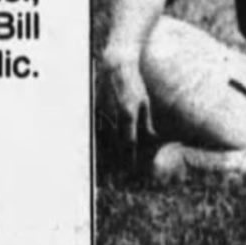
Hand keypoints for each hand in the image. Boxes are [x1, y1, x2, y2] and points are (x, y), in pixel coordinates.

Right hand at [100, 50, 155, 172]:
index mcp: (128, 113)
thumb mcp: (144, 101)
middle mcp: (113, 115)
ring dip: (106, 154)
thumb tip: (152, 137)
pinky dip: (99, 141)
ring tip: (108, 171)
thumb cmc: (133, 83)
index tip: (130, 169)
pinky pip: (97, 130)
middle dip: (116, 162)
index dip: (129, 157)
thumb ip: (146, 121)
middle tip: (118, 178)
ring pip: (103, 139)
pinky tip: (101, 152)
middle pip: (114, 145)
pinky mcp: (94, 110)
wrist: (115, 66)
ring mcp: (101, 113)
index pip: (128, 142)